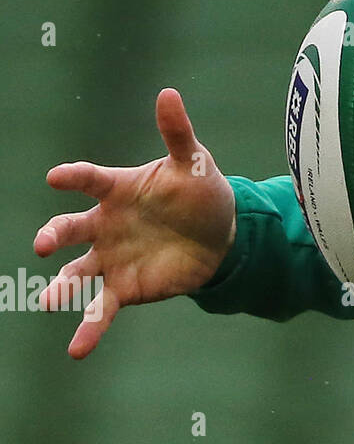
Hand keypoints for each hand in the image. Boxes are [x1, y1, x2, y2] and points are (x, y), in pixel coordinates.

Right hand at [33, 88, 236, 358]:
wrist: (218, 235)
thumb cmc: (198, 192)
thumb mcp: (194, 162)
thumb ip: (177, 132)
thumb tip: (168, 93)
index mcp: (118, 190)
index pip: (90, 180)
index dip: (74, 176)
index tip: (57, 176)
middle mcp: (104, 225)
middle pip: (70, 228)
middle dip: (54, 234)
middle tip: (44, 243)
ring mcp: (109, 258)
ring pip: (75, 273)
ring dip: (61, 286)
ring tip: (51, 298)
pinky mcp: (123, 288)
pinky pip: (99, 309)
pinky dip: (88, 329)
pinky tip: (76, 349)